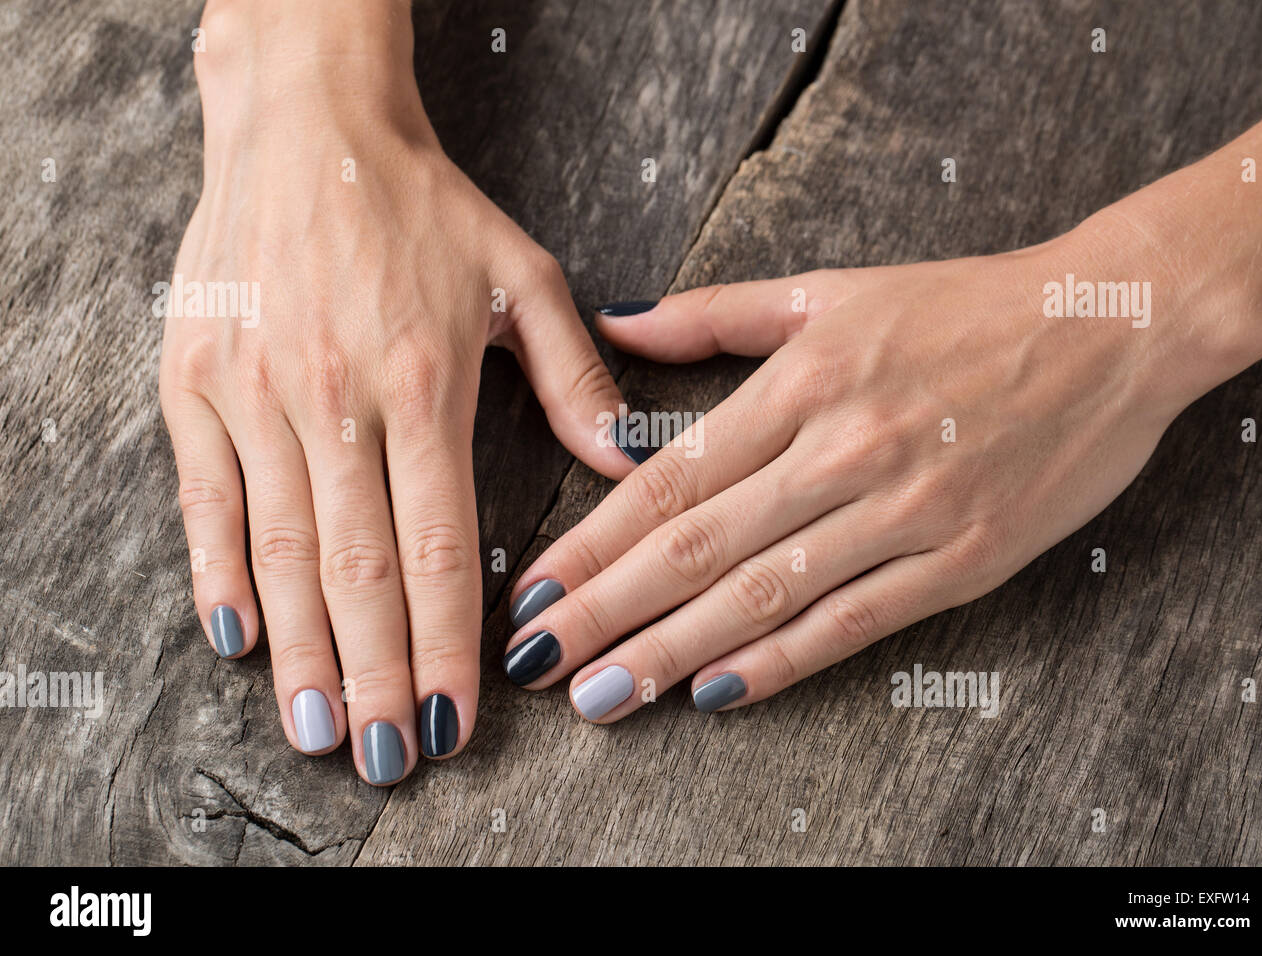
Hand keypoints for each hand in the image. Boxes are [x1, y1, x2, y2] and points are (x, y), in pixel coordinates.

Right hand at [159, 1, 629, 783]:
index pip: (439, 545)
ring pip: (279, 549)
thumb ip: (578, 380)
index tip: (455, 719)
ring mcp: (256, 390)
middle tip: (387, 760)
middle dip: (377, 675)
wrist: (307, 125)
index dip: (448, 643)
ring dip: (303, 650)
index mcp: (426, 381)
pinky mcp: (195, 379)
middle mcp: (337, 397)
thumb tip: (631, 464)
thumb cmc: (424, 206)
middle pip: (358, 569)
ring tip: (320, 731)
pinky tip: (240, 639)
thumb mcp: (524, 276)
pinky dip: (218, 572)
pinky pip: (205, 496)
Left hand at [502, 207, 1257, 720]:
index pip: (669, 480)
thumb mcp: (831, 288)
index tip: (533, 589)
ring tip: (602, 694)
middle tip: (535, 662)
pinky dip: (782, 663)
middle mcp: (842, 450)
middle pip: (697, 548)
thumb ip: (715, 313)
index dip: (592, 543)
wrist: (1107, 327)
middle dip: (605, 613)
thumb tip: (618, 322)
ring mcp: (904, 510)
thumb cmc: (962, 304)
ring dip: (671, 652)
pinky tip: (716, 693)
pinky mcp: (962, 559)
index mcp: (802, 382)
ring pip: (764, 595)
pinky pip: (854, 622)